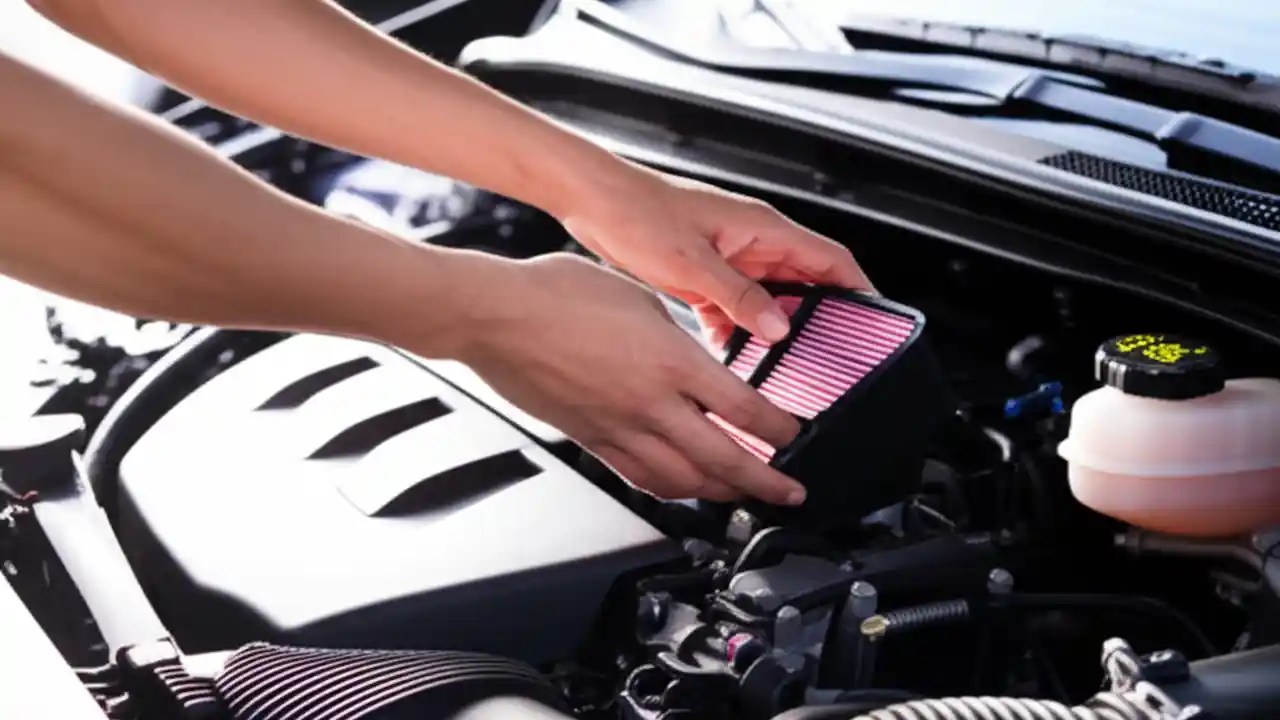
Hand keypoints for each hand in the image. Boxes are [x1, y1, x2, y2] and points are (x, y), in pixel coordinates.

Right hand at [454, 253, 806, 504]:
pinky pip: (642, 477)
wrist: (496, 316)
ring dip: (722, 493)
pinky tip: (683, 487)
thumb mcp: (640, 296)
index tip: (797, 438)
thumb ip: (677, 335)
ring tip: (745, 496)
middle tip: (791, 494)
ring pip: (684, 480)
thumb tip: (698, 357)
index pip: (745, 410)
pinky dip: (673, 489)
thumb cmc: (556, 294)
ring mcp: (619, 429)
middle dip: (767, 483)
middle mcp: (650, 404)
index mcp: (671, 361)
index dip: (781, 432)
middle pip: (724, 460)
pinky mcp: (592, 441)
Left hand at [559, 167, 872, 346]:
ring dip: (771, 329)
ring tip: (776, 365)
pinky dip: (737, 330)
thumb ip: (738, 298)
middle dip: (815, 320)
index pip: (831, 260)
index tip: (874, 322)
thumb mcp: (691, 264)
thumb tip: (779, 328)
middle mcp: (751, 240)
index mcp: (762, 228)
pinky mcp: (703, 271)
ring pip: (767, 299)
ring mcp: (728, 256)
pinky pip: (733, 306)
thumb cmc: (636, 211)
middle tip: (823, 356)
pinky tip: (730, 354)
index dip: (858, 291)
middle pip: (803, 284)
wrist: (592, 199)